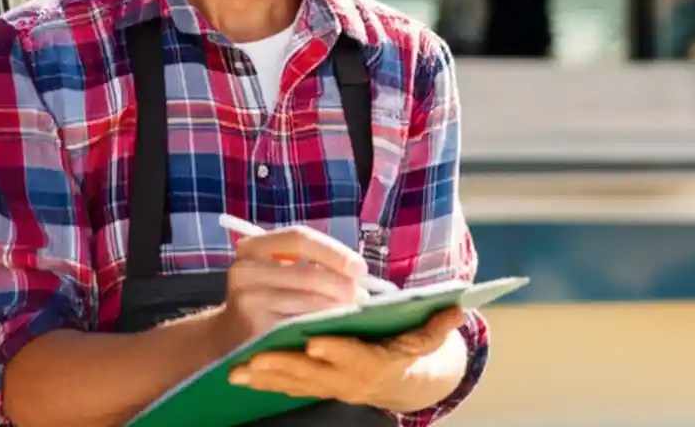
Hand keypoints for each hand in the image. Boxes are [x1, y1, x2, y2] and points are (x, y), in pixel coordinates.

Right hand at [215, 225, 366, 353]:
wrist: (229, 337)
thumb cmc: (266, 298)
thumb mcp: (277, 271)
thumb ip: (309, 262)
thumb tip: (357, 272)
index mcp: (252, 248)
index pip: (299, 238)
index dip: (334, 251)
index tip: (359, 267)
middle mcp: (244, 271)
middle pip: (310, 273)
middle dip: (343, 286)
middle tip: (363, 297)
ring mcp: (247, 301)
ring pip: (310, 301)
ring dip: (339, 307)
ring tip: (354, 311)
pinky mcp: (255, 330)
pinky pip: (302, 324)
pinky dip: (324, 325)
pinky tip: (335, 327)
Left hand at [227, 306, 465, 408]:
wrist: (404, 383)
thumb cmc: (411, 350)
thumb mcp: (427, 338)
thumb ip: (438, 325)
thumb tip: (457, 307)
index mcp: (377, 363)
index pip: (356, 357)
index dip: (337, 350)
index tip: (316, 340)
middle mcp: (351, 381)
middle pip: (315, 375)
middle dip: (285, 366)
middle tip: (257, 358)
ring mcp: (331, 386)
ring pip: (295, 384)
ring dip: (266, 377)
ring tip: (237, 369)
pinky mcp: (316, 387)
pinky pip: (287, 387)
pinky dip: (265, 382)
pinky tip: (240, 374)